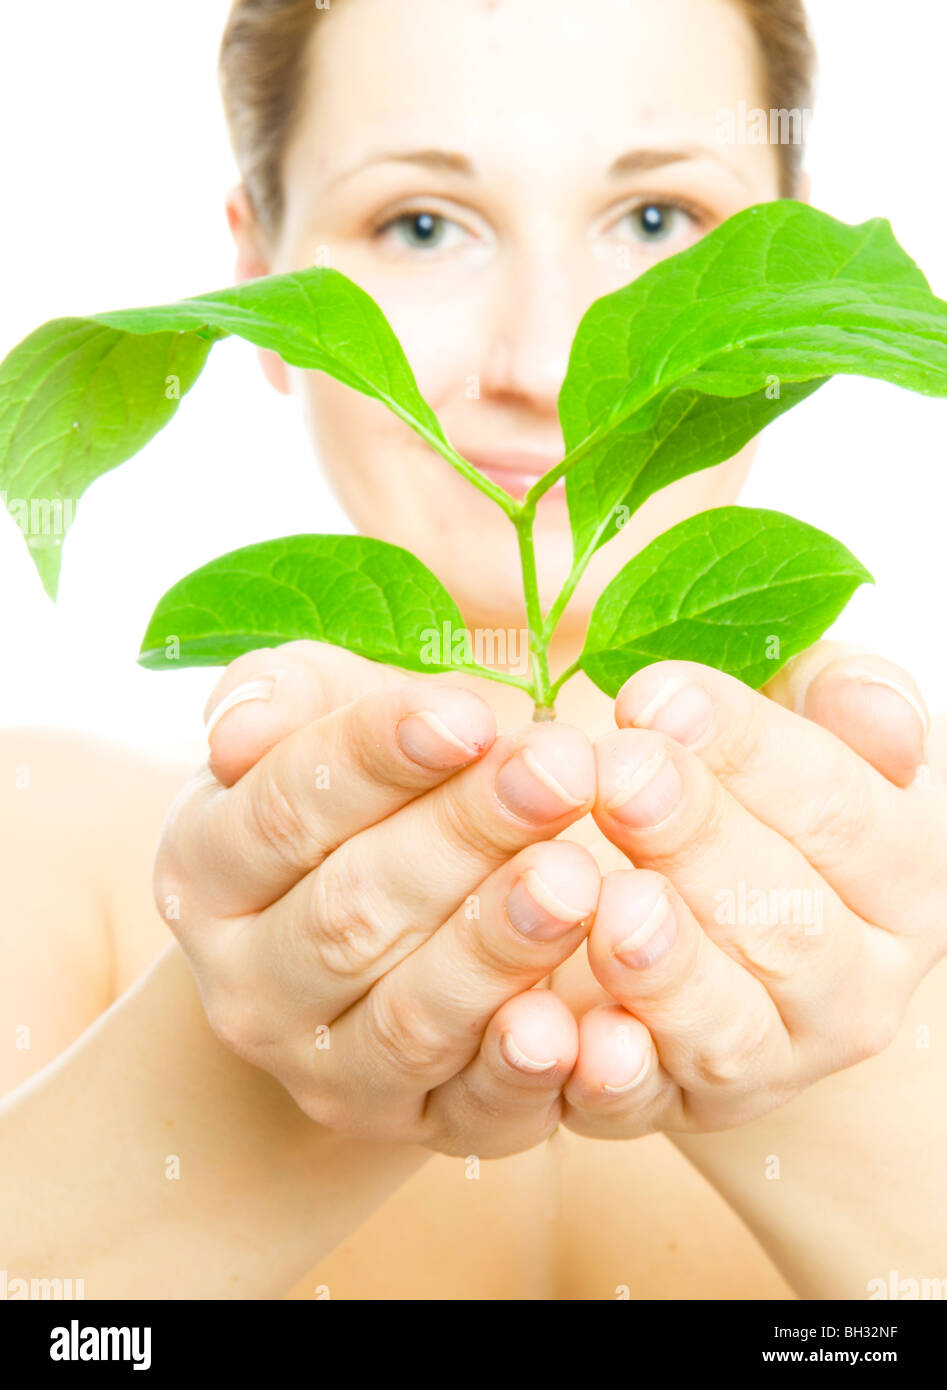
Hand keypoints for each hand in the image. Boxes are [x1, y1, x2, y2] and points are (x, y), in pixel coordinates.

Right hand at [154, 642, 598, 1157]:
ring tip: (579, 881)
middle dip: (465, 836)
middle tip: (561, 772)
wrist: (375, 929)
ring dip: (498, 950)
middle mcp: (249, 986)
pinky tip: (582, 1024)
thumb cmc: (359, 792)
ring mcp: (327, 1072)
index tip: (470, 713)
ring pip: (410, 1017)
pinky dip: (528, 1073)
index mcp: (208, 870)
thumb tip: (238, 729)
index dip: (376, 758)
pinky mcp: (420, 1128)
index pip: (285, 811)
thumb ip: (278, 699)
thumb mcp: (315, 717)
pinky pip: (474, 1113)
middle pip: (354, 911)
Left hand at [561, 646, 945, 1136]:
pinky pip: (642, 1108)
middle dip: (696, 843)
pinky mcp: (674, 1107)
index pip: (839, 812)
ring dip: (666, 971)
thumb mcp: (809, 722)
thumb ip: (846, 700)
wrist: (710, 918)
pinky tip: (572, 1035)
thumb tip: (873, 709)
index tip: (656, 697)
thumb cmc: (760, 796)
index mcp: (904, 878)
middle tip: (619, 776)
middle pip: (786, 924)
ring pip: (729, 1031)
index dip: (749, 750)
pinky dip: (609, 1078)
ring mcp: (767, 1062)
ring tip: (612, 905)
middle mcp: (854, 988)